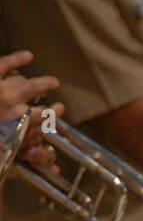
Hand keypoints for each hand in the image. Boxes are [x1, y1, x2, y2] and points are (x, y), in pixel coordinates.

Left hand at [0, 51, 59, 172]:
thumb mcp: (8, 156)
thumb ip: (26, 155)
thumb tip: (48, 164)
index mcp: (17, 124)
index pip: (42, 116)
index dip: (51, 113)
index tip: (59, 108)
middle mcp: (12, 104)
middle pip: (34, 92)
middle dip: (46, 86)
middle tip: (54, 82)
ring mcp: (1, 90)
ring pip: (22, 81)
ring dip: (33, 81)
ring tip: (43, 77)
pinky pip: (5, 65)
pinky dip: (18, 59)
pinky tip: (28, 56)